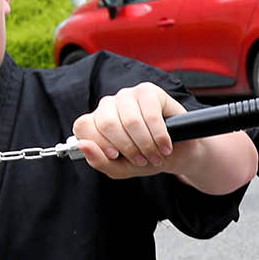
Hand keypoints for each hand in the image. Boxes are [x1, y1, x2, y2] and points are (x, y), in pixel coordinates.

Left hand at [73, 82, 189, 176]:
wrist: (176, 155)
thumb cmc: (145, 159)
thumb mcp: (120, 168)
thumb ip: (98, 161)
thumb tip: (82, 146)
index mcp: (96, 122)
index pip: (83, 126)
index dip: (99, 143)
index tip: (115, 156)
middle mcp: (108, 105)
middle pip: (107, 124)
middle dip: (128, 148)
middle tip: (142, 160)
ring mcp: (128, 95)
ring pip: (130, 121)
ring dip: (146, 145)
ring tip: (155, 155)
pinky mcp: (149, 91)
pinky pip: (151, 115)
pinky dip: (160, 136)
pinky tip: (165, 145)